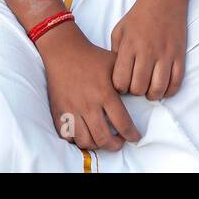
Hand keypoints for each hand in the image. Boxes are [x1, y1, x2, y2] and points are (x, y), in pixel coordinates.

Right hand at [38, 24, 142, 151]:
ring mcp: (72, 110)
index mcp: (105, 93)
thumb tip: (140, 93)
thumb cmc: (93, 58)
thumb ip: (128, 79)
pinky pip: (68, 136)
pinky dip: (78, 139)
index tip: (135, 136)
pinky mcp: (59, 112)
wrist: (64, 52)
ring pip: (85, 141)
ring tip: (103, 139)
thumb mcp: (115, 64)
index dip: (132, 134)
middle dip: (115, 145)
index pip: (122, 123)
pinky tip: (85, 134)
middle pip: (103, 138)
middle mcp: (89, 105)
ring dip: (97, 145)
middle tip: (120, 142)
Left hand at [110, 0, 186, 100]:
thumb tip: (117, 75)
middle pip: (138, 88)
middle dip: (135, 92)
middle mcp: (147, 52)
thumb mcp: (119, 30)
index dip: (120, 87)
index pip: (120, 81)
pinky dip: (169, 91)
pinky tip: (163, 87)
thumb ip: (115, 53)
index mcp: (129, 46)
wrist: (164, 0)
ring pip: (157, 89)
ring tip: (149, 89)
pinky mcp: (179, 56)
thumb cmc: (139, 16)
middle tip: (136, 85)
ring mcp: (165, 54)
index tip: (123, 83)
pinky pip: (176, 83)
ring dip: (152, 95)